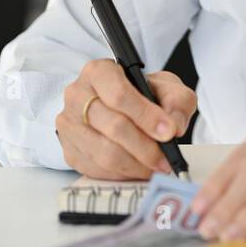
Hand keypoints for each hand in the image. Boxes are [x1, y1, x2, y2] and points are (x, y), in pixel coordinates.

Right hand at [56, 59, 196, 179]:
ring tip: (155, 167)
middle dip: (145, 147)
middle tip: (166, 158)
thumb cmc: (140, 94)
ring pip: (104, 153)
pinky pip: (96, 169)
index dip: (146, 116)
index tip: (169, 132)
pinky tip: (138, 169)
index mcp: (98, 72)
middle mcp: (77, 95)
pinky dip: (122, 174)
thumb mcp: (165, 86)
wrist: (117, 106)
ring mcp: (69, 124)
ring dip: (136, 165)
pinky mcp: (68, 150)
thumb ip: (176, 101)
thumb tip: (174, 127)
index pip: (120, 95)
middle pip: (113, 126)